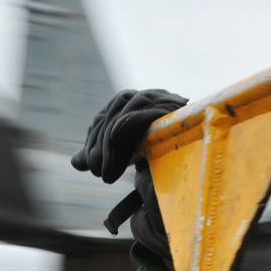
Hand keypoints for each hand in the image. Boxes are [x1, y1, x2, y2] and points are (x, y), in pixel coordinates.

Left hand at [71, 89, 187, 183]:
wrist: (195, 150)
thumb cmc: (163, 150)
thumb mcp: (127, 153)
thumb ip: (103, 154)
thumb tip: (75, 161)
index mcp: (128, 105)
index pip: (101, 121)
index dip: (93, 144)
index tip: (91, 168)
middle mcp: (138, 97)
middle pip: (108, 119)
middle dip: (99, 149)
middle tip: (97, 173)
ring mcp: (152, 98)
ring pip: (120, 117)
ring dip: (110, 148)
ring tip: (108, 173)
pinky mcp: (165, 106)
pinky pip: (139, 115)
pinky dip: (126, 129)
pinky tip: (119, 149)